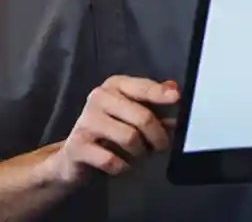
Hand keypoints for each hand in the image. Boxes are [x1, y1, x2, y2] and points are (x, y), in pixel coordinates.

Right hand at [48, 75, 178, 185]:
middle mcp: (99, 97)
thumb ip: (154, 104)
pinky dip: (123, 167)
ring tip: (139, 155)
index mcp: (115, 85)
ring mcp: (86, 121)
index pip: (143, 87)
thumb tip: (174, 91)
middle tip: (161, 146)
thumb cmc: (110, 131)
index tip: (177, 98)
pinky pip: (112, 160)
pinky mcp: (77, 146)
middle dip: (158, 136)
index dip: (161, 93)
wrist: (74, 156)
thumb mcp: (133, 114)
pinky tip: (121, 165)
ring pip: (129, 138)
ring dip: (141, 152)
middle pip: (142, 117)